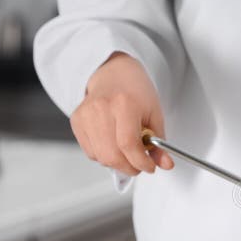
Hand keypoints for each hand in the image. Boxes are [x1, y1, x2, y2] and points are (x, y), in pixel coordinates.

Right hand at [70, 52, 172, 175]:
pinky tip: (113, 144)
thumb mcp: (155, 115)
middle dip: (129, 167)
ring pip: (100, 157)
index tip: (150, 167)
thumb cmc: (136, 91)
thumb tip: (165, 164)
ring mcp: (85, 115)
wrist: (114, 73)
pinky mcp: (76, 121)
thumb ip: (159, 143)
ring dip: (117, 163)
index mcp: (123, 104)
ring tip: (127, 151)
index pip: (128, 144)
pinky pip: (90, 152)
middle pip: (111, 155)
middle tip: (140, 165)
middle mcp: (101, 109)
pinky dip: (104, 156)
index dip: (141, 162)